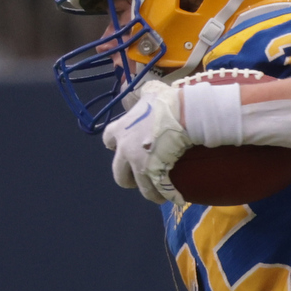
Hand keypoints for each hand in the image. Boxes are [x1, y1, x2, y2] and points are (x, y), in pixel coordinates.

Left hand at [102, 80, 189, 204]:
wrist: (183, 115)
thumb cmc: (167, 103)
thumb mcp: (150, 92)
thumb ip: (143, 95)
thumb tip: (147, 92)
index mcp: (119, 129)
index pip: (108, 140)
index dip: (115, 145)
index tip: (125, 148)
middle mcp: (124, 149)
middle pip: (118, 172)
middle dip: (128, 179)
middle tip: (140, 179)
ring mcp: (138, 162)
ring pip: (139, 186)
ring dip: (149, 192)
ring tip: (159, 196)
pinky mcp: (154, 172)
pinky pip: (160, 189)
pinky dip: (168, 195)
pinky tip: (176, 199)